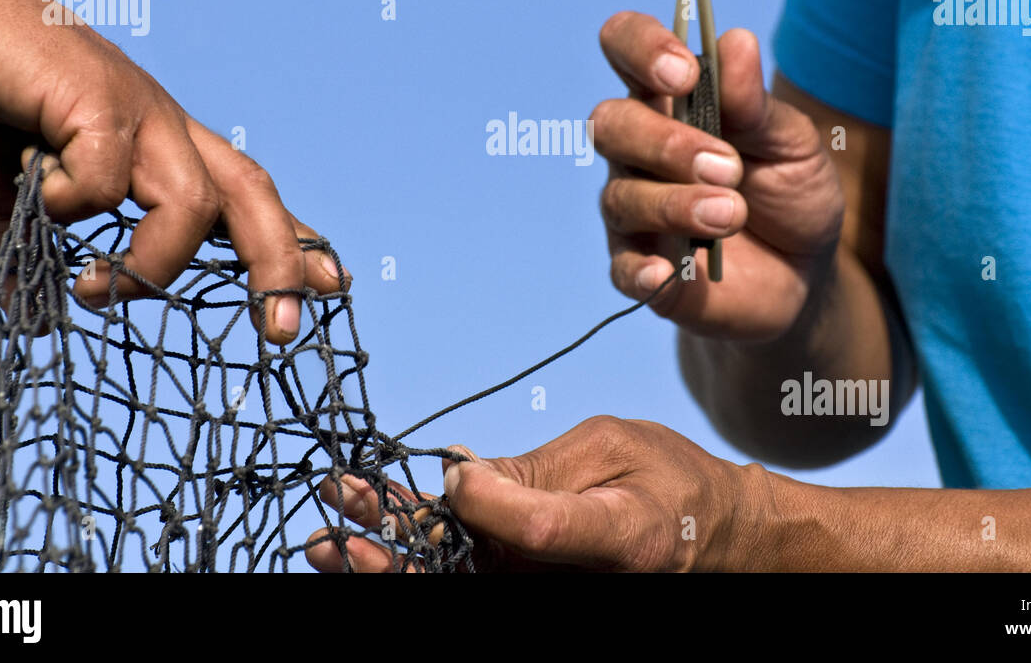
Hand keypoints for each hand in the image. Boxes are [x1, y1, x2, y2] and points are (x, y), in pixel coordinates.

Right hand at [0, 0, 339, 342]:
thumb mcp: (12, 191)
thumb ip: (26, 251)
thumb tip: (24, 313)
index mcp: (159, 146)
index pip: (245, 195)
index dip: (290, 241)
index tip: (333, 285)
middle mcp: (165, 126)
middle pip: (253, 194)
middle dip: (279, 263)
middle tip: (283, 331)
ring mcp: (138, 110)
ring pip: (193, 205)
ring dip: (151, 263)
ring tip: (100, 291)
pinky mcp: (98, 98)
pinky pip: (106, 181)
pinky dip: (71, 204)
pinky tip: (35, 189)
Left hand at [306, 416, 768, 571]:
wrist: (704, 530)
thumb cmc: (667, 479)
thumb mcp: (616, 446)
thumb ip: (542, 469)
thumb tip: (460, 477)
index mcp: (617, 538)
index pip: (538, 531)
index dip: (487, 504)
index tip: (452, 475)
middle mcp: (572, 577)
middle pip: (474, 575)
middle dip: (393, 554)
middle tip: (331, 531)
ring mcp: (545, 584)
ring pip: (456, 578)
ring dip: (386, 559)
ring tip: (326, 538)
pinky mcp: (526, 578)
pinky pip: (465, 570)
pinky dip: (412, 553)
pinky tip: (367, 533)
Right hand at [591, 11, 844, 340]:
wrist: (808, 270)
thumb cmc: (790, 190)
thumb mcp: (791, 141)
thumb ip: (756, 102)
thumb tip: (736, 41)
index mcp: (669, 98)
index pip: (625, 46)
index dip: (642, 49)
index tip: (685, 75)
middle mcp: (639, 149)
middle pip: (608, 123)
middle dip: (665, 142)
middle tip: (728, 165)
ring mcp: (635, 210)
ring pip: (620, 196)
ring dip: (676, 203)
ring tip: (734, 214)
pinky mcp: (641, 268)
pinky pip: (622, 269)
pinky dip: (639, 269)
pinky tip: (665, 271)